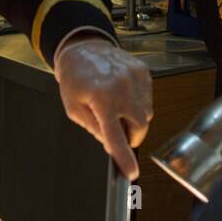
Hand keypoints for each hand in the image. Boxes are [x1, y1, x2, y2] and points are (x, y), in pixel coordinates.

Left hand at [53, 36, 151, 179]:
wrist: (84, 48)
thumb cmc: (75, 79)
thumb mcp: (73, 108)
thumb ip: (93, 128)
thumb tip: (111, 143)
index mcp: (102, 100)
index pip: (116, 136)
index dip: (124, 157)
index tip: (131, 173)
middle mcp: (123, 89)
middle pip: (139, 127)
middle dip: (131, 136)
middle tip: (118, 131)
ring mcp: (136, 79)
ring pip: (146, 114)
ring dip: (134, 118)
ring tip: (117, 107)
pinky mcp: (144, 72)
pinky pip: (148, 98)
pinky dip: (138, 103)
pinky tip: (123, 95)